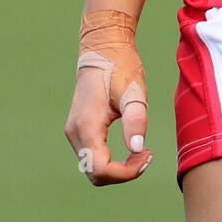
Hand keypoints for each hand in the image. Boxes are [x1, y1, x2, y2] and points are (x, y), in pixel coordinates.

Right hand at [64, 11, 152, 185]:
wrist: (103, 48)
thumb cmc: (120, 67)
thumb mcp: (134, 92)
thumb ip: (135, 120)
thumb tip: (136, 148)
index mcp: (87, 125)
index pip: (101, 169)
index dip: (126, 172)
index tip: (148, 154)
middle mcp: (75, 132)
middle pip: (95, 173)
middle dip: (123, 172)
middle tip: (147, 155)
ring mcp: (74, 131)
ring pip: (92, 167)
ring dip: (117, 167)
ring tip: (141, 150)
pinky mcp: (78, 128)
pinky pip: (92, 155)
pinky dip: (111, 159)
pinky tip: (130, 145)